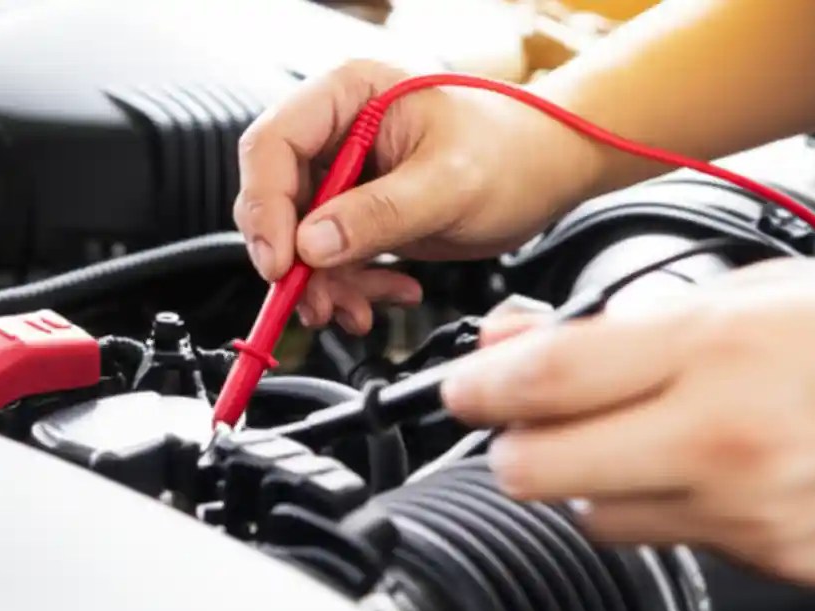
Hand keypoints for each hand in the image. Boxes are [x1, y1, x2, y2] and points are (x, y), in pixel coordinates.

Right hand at [233, 59, 603, 334]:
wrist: (548, 174)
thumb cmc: (513, 154)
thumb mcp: (448, 184)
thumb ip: (378, 214)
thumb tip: (312, 246)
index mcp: (349, 95)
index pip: (272, 145)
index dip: (265, 206)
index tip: (281, 262)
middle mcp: (337, 131)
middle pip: (277, 197)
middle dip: (294, 259)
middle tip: (315, 300)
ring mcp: (346, 175)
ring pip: (300, 239)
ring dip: (324, 285)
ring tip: (358, 310)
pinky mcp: (358, 214)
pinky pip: (331, 258)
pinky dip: (352, 287)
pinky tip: (391, 292)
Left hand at [441, 258, 814, 598]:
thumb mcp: (763, 290)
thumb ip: (635, 315)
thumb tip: (532, 335)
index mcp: (712, 347)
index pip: (544, 378)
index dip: (477, 385)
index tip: (461, 387)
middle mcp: (715, 434)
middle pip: (535, 467)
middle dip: (512, 445)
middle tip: (525, 422)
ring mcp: (738, 508)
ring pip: (592, 515)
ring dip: (587, 481)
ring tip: (633, 441)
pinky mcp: (763, 561)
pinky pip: (666, 543)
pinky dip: (659, 512)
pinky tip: (699, 474)